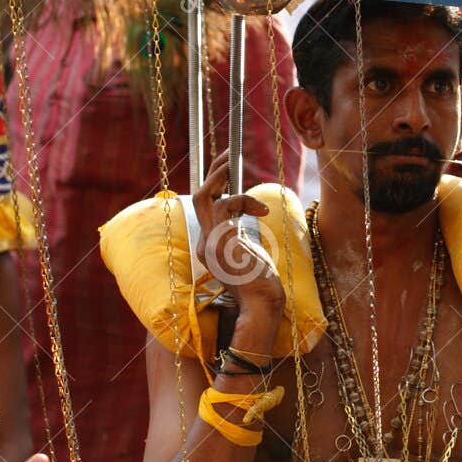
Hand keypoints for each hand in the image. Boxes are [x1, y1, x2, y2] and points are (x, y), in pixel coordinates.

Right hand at [193, 151, 284, 320]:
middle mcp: (203, 243)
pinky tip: (263, 210)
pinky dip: (244, 200)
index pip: (208, 210)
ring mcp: (208, 242)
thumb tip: (250, 212)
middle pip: (199, 198)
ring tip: (235, 164)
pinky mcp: (219, 240)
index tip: (234, 177)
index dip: (221, 191)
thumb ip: (241, 234)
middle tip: (229, 155)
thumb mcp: (249, 254)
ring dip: (220, 176)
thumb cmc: (261, 284)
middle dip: (212, 173)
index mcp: (208, 247)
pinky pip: (226, 205)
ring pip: (203, 196)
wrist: (261, 306)